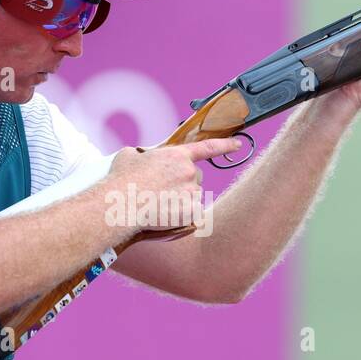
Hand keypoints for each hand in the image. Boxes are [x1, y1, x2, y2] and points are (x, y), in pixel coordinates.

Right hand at [106, 138, 241, 229]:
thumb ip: (141, 154)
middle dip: (183, 181)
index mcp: (177, 155)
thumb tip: (138, 157)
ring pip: (192, 196)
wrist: (122, 204)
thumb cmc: (122, 179)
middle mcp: (189, 172)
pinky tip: (165, 214)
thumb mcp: (129, 156)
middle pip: (195, 176)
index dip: (225, 145)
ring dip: (181, 199)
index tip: (238, 144)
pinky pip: (191, 213)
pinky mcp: (190, 212)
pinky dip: (181, 215)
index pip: (208, 147)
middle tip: (163, 189)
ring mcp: (191, 193)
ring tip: (159, 203)